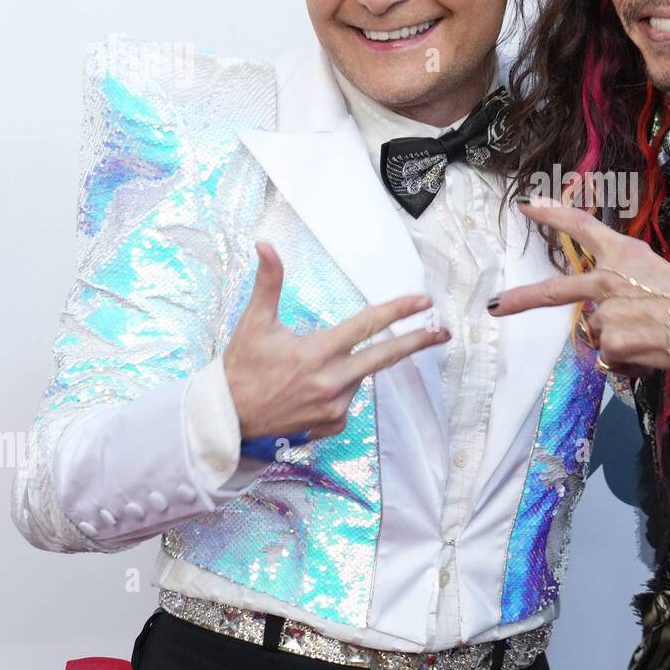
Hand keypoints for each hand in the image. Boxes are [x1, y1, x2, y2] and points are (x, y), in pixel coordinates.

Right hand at [224, 241, 448, 442]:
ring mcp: (335, 406)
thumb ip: (268, 283)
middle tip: (442, 332)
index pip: (367, 325)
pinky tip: (310, 391)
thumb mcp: (255, 323)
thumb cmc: (241, 369)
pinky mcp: (334, 424)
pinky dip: (338, 389)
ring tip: (311, 370)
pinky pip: (348, 400)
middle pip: (386, 356)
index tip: (423, 302)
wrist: (228, 421)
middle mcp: (332, 380)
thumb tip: (265, 245)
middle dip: (417, 341)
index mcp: (316, 352)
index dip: (398, 311)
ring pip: (360, 376)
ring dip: (351, 366)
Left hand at [488, 196, 669, 473]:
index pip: (584, 228)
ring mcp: (610, 311)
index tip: (527, 204)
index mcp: (627, 254)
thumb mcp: (661, 280)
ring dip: (617, 344)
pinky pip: (610, 359)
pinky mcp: (613, 340)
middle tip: (494, 306)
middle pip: (558, 291)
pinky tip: (653, 356)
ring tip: (653, 340)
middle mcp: (612, 278)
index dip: (554, 215)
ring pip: (596, 335)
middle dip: (522, 300)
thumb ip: (626, 290)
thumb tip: (602, 320)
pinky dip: (628, 364)